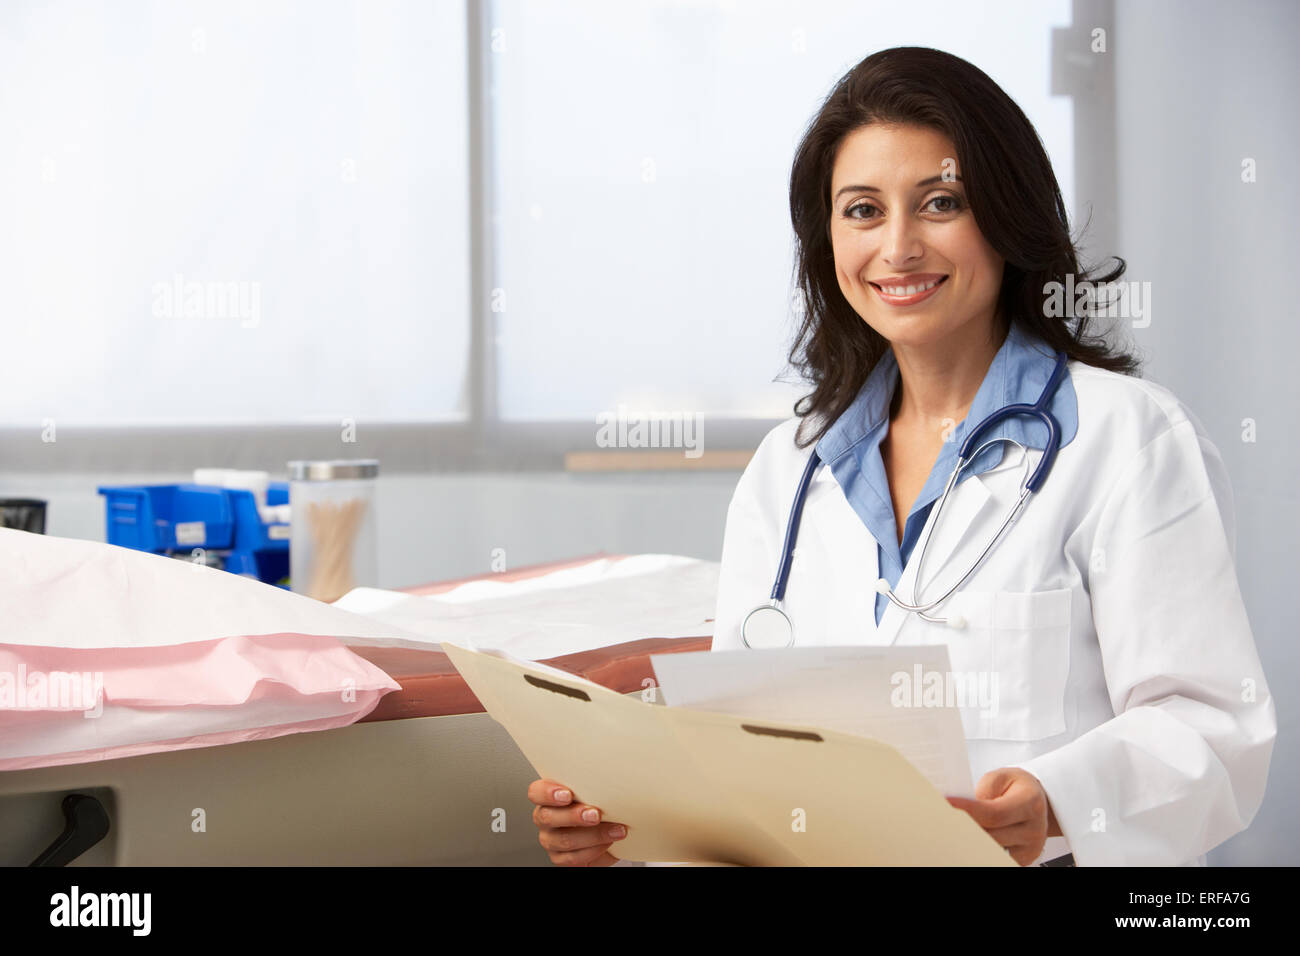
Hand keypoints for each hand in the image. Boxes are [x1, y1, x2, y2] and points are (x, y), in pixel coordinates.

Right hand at [527, 779, 628, 865]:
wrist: (607, 830)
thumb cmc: (597, 805)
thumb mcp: (593, 791)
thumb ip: (592, 785)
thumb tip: (610, 777)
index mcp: (548, 797)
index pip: (536, 792)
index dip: (548, 793)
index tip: (567, 794)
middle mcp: (545, 818)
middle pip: (548, 817)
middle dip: (574, 816)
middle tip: (596, 814)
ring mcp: (551, 839)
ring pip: (564, 839)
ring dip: (593, 835)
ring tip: (614, 830)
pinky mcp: (561, 858)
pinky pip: (574, 858)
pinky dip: (594, 850)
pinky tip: (608, 843)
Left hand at [946, 767, 1060, 865]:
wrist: (1040, 801)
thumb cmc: (1017, 787)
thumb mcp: (1002, 776)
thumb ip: (984, 790)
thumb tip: (965, 806)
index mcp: (1030, 803)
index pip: (995, 813)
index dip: (968, 811)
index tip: (947, 804)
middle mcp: (1034, 829)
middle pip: (990, 835)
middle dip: (964, 825)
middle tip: (941, 816)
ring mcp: (1030, 847)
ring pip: (991, 848)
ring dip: (970, 836)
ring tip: (953, 825)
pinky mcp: (1023, 859)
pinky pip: (996, 856)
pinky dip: (981, 846)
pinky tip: (969, 836)